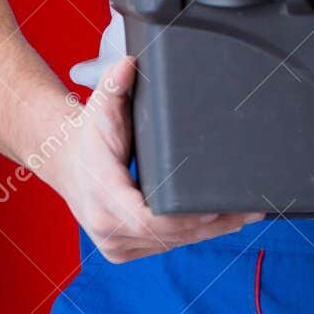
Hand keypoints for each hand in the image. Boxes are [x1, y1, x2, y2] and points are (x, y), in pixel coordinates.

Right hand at [38, 55, 262, 262]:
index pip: (150, 219)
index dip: (186, 217)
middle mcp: (107, 228)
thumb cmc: (89, 134)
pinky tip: (219, 224)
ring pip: (171, 244)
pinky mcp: (122, 250)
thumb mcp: (101, 105)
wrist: (65, 160)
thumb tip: (130, 62)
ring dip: (208, 231)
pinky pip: (164, 246)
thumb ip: (115, 83)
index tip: (217, 207)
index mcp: (104, 196)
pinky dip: (191, 235)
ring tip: (243, 214)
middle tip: (248, 207)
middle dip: (212, 223)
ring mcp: (115, 244)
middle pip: (170, 235)